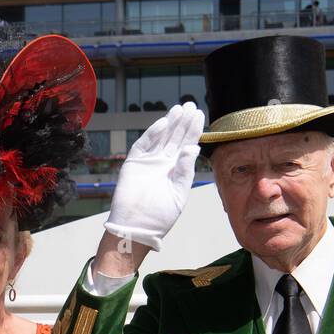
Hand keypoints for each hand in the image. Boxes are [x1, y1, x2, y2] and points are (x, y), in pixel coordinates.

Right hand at [103, 101, 203, 254]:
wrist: (135, 228)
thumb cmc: (159, 217)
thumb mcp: (179, 195)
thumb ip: (185, 171)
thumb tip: (193, 148)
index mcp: (176, 171)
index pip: (186, 146)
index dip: (192, 131)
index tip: (200, 115)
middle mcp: (163, 164)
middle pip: (174, 138)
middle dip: (183, 122)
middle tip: (191, 105)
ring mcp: (148, 162)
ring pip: (160, 138)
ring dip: (169, 123)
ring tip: (179, 109)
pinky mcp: (133, 164)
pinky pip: (143, 145)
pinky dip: (152, 134)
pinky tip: (164, 123)